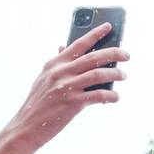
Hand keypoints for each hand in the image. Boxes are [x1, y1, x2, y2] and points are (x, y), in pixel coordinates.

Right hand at [4, 24, 127, 149]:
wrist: (27, 127)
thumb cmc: (38, 103)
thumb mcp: (44, 78)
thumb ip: (57, 63)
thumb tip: (64, 46)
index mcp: (54, 64)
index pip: (78, 44)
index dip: (95, 33)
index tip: (108, 26)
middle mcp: (61, 72)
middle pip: (94, 57)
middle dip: (114, 53)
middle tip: (127, 55)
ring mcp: (67, 87)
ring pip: (99, 74)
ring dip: (116, 74)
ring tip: (123, 75)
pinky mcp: (73, 103)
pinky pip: (99, 95)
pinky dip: (111, 96)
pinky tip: (115, 97)